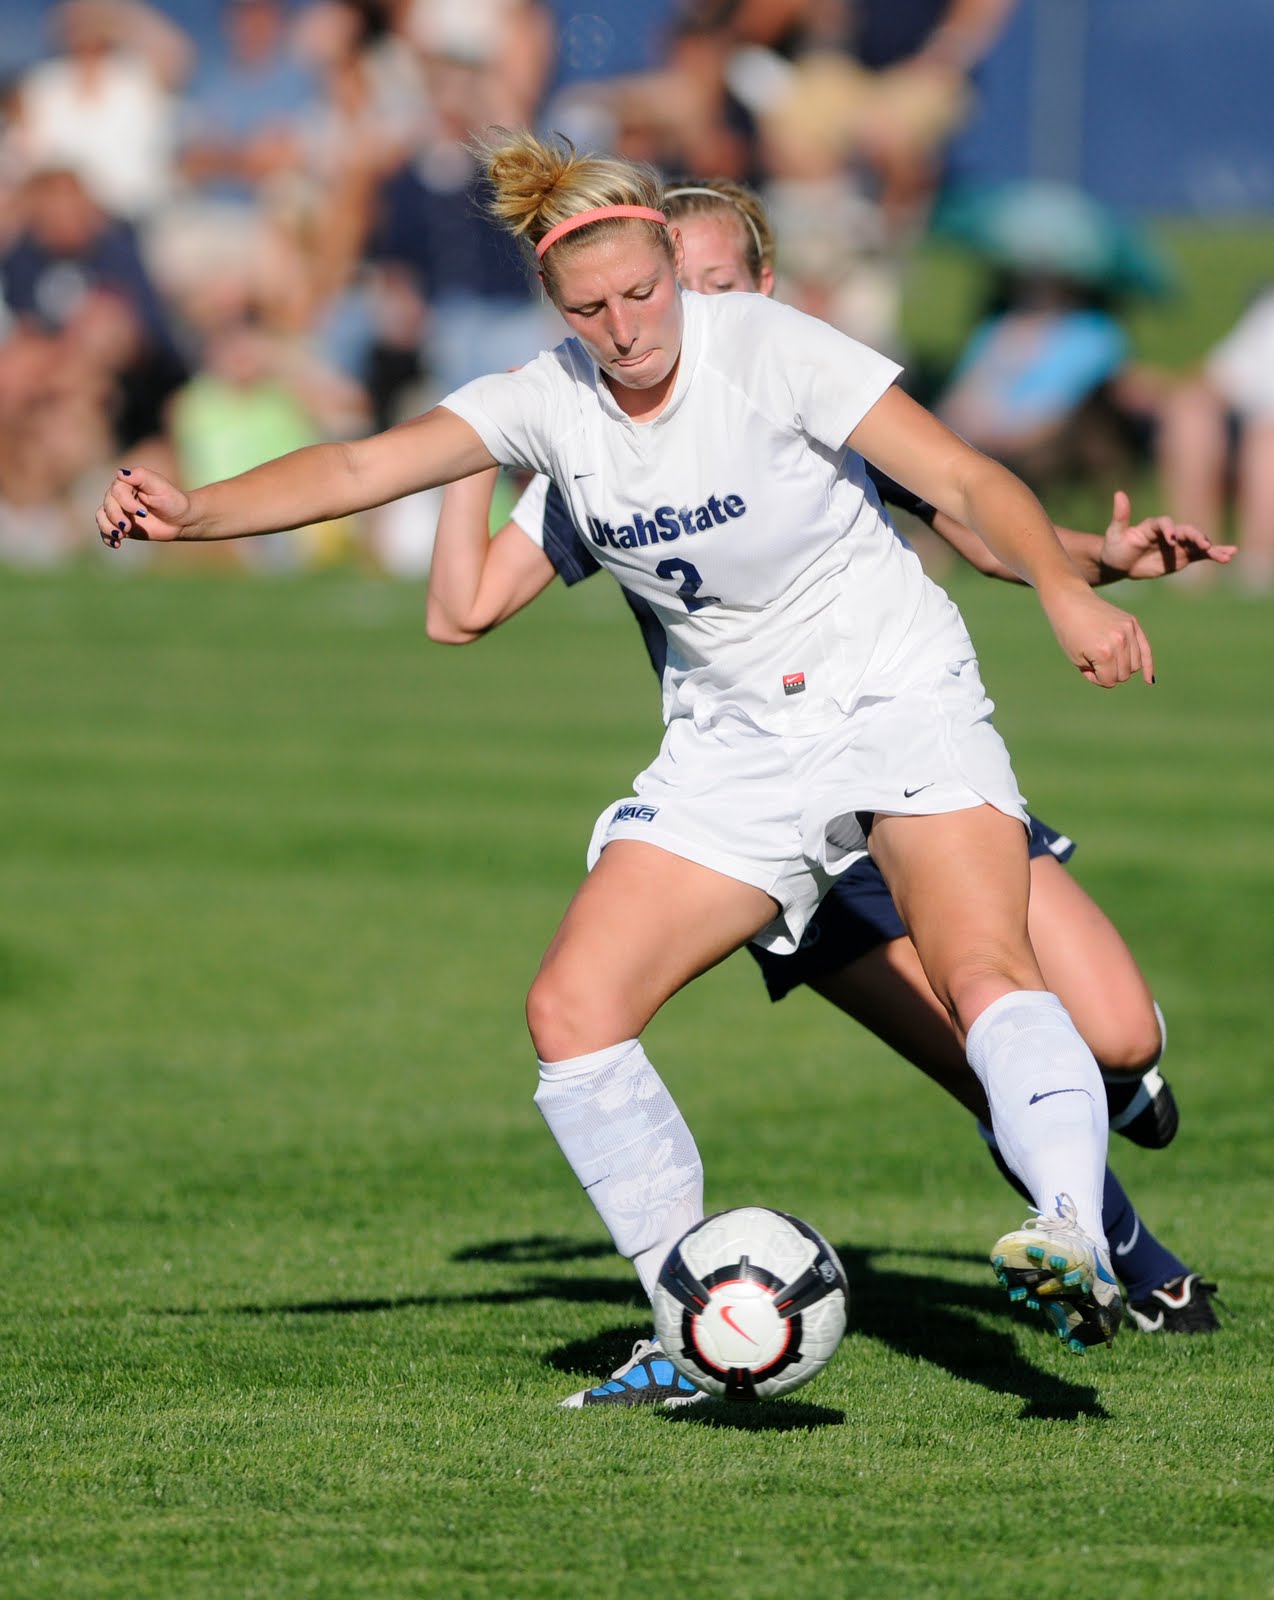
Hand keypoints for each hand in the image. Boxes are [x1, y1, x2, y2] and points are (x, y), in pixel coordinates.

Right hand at [96, 466, 191, 547]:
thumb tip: (120, 473)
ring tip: (120, 536)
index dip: (126, 503)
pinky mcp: (121, 526)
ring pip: (101, 517)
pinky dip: (107, 538)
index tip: (143, 513)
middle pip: (107, 505)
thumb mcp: (160, 485)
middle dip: (115, 517)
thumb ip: (141, 476)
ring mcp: (119, 512)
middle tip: (128, 528)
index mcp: (127, 483)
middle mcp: (119, 497)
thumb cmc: (172, 500)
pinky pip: (106, 531)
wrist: (180, 519)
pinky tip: (116, 544)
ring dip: (107, 527)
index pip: (116, 491)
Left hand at [1041, 580, 1153, 687]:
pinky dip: (1148, 666)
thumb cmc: (1068, 633)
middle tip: (1093, 660)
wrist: (1071, 602)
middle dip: (1109, 673)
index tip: (1086, 666)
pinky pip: (1146, 649)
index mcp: (1104, 653)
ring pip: (1135, 665)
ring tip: (1107, 658)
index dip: (1096, 678)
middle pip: (1123, 674)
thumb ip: (1099, 672)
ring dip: (1122, 667)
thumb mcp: (1077, 660)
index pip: (1109, 681)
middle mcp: (1120, 642)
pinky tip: (1149, 681)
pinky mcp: (1133, 623)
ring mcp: (1128, 631)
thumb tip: (1118, 677)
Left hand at [1100, 489, 1236, 579]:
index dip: (1169, 529)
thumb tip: (1119, 493)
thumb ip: (1121, 515)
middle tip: (1204, 545)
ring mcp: (1179, 544)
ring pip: (1198, 543)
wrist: (1121, 562)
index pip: (1164, 524)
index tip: (1171, 539)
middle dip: (1196, 537)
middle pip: (1187, 531)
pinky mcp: (1183, 556)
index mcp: (1153, 526)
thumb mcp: (1116, 533)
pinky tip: (1228, 556)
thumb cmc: (1116, 546)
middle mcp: (1170, 532)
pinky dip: (1214, 554)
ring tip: (1227, 554)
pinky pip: (1201, 554)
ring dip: (1212, 547)